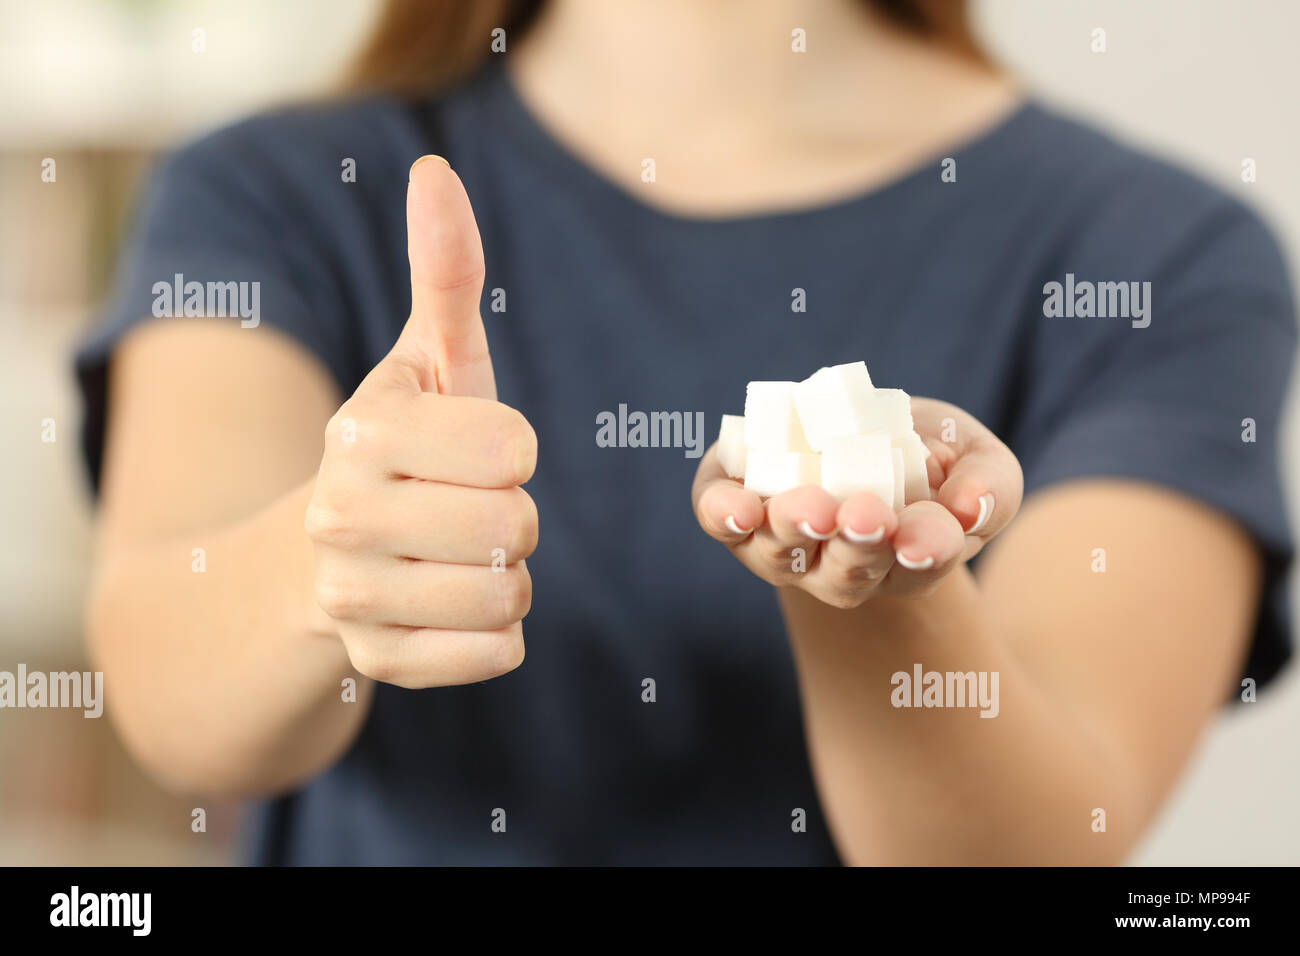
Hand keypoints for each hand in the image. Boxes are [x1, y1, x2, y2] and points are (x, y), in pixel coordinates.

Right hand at [305, 156, 537, 686]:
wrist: (311, 561)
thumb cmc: (399, 450)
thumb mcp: (425, 363)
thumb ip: (445, 273)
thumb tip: (436, 168)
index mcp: (361, 429)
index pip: (515, 449)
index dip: (512, 451)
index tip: (471, 452)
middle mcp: (340, 514)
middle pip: (518, 527)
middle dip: (515, 518)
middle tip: (467, 510)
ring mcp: (351, 596)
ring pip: (511, 596)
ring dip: (509, 577)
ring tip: (458, 557)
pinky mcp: (375, 662)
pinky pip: (498, 655)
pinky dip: (496, 634)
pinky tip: (450, 606)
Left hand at [691, 399, 1022, 607]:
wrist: (851, 434)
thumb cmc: (926, 457)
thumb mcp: (976, 460)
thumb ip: (990, 487)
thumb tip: (972, 508)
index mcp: (909, 558)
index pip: (922, 560)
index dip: (924, 550)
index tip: (920, 541)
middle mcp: (841, 568)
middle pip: (847, 572)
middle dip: (854, 544)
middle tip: (862, 517)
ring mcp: (783, 547)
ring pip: (783, 554)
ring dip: (793, 530)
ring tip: (805, 507)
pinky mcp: (735, 513)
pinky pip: (721, 522)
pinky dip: (722, 514)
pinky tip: (732, 506)